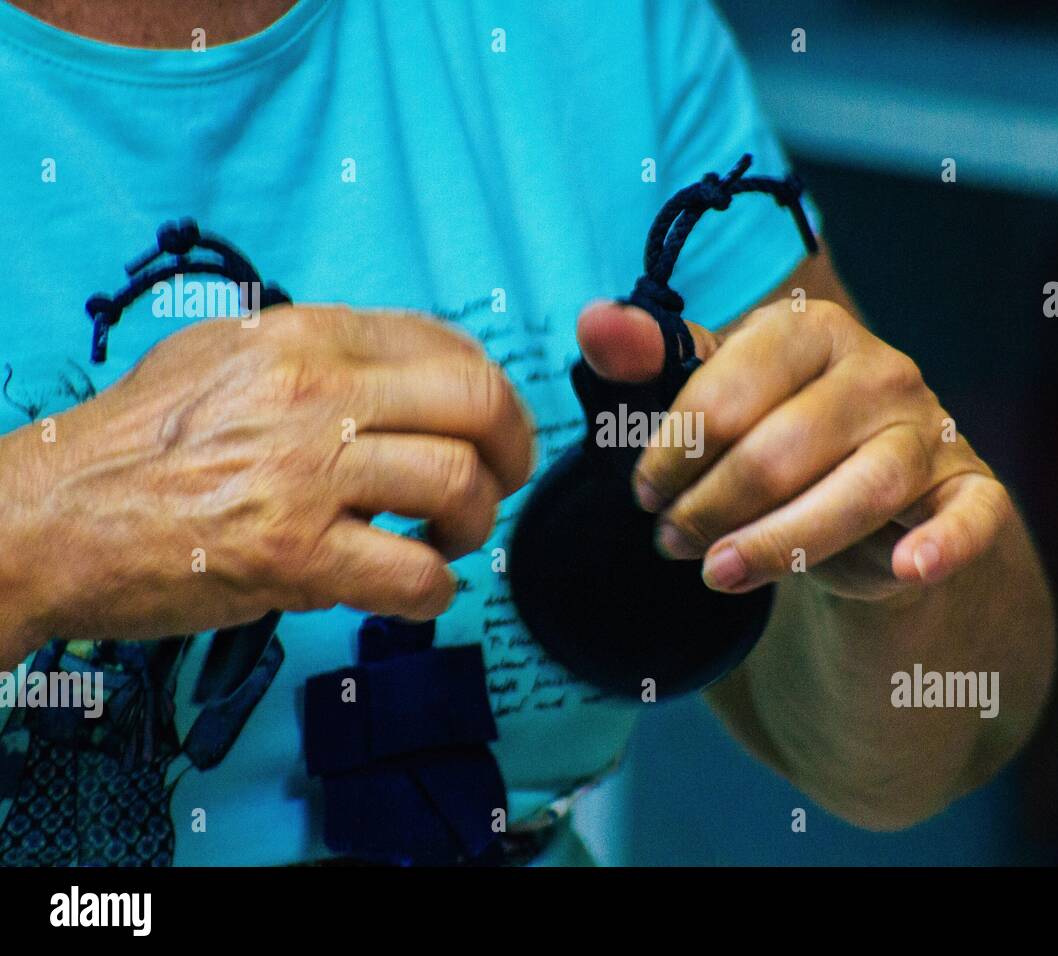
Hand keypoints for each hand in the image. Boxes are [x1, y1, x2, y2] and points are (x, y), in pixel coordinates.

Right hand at [0, 306, 532, 660]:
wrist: (50, 517)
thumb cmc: (137, 441)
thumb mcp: (223, 354)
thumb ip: (317, 351)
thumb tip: (403, 366)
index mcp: (304, 338)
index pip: (445, 344)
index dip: (492, 389)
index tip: (493, 422)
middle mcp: (314, 395)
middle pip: (476, 403)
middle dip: (513, 447)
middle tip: (503, 478)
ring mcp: (305, 476)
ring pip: (457, 484)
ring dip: (476, 522)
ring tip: (448, 538)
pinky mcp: (292, 557)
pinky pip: (413, 574)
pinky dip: (435, 591)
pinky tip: (418, 589)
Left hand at [576, 296, 1011, 602]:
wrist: (858, 494)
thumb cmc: (776, 435)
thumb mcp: (712, 396)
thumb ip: (653, 360)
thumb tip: (593, 322)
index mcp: (810, 328)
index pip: (729, 392)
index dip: (673, 454)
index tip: (645, 494)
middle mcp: (879, 368)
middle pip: (783, 448)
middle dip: (712, 507)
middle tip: (672, 542)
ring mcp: (929, 428)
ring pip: (860, 490)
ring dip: (779, 544)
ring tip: (718, 574)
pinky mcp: (968, 488)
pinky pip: (971, 515)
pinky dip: (945, 543)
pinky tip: (908, 568)